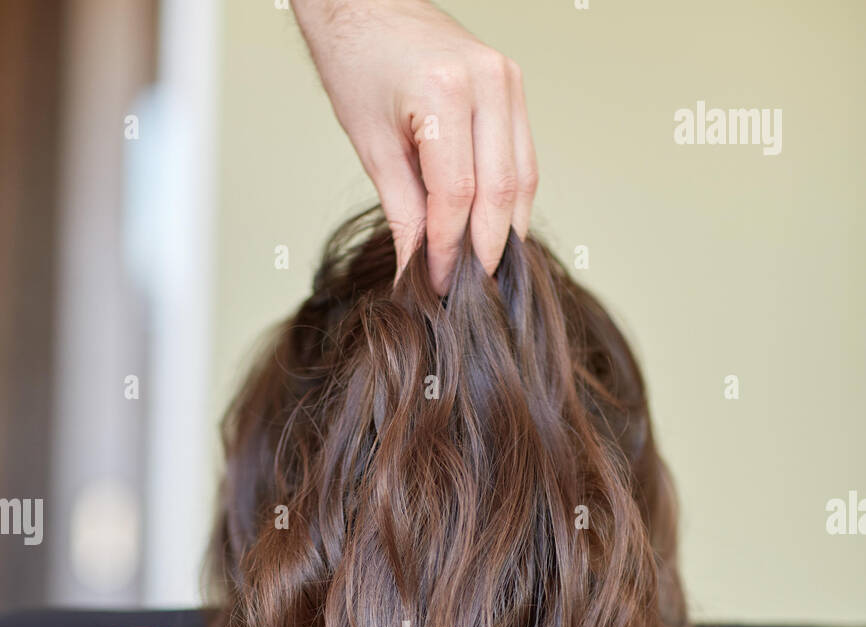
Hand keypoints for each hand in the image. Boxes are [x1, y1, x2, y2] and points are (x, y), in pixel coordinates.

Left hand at [291, 0, 537, 291]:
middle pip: (499, 193)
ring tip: (484, 271)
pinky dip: (511, 200)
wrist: (367, 4)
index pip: (457, 196)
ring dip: (506, 232)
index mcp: (443, 93)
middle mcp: (486, 82)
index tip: (441, 285)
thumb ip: (403, 214)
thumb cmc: (358, 63)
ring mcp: (507, 80)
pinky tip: (494, 231)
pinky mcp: (513, 85)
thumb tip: (418, 272)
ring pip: (522, 180)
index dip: (451, 250)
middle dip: (485, 251)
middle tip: (470, 292)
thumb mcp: (372, 147)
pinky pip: (523, 158)